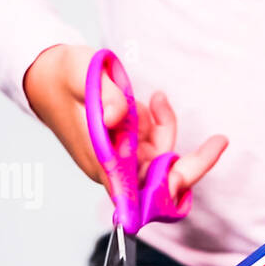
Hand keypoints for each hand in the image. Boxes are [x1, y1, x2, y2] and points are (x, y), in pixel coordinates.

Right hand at [22, 44, 226, 200]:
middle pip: (161, 182)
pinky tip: (153, 103)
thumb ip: (103, 94)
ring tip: (155, 101)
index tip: (185, 176)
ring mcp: (122, 157)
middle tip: (219, 142)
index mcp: (101, 161)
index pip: (141, 193)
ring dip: (169, 131)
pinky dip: (162, 124)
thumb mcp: (81, 73)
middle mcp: (114, 166)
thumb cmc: (61, 75)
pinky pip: (157, 144)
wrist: (45, 72)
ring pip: (163, 159)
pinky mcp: (128, 145)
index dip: (167, 191)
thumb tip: (118, 118)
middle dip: (192, 163)